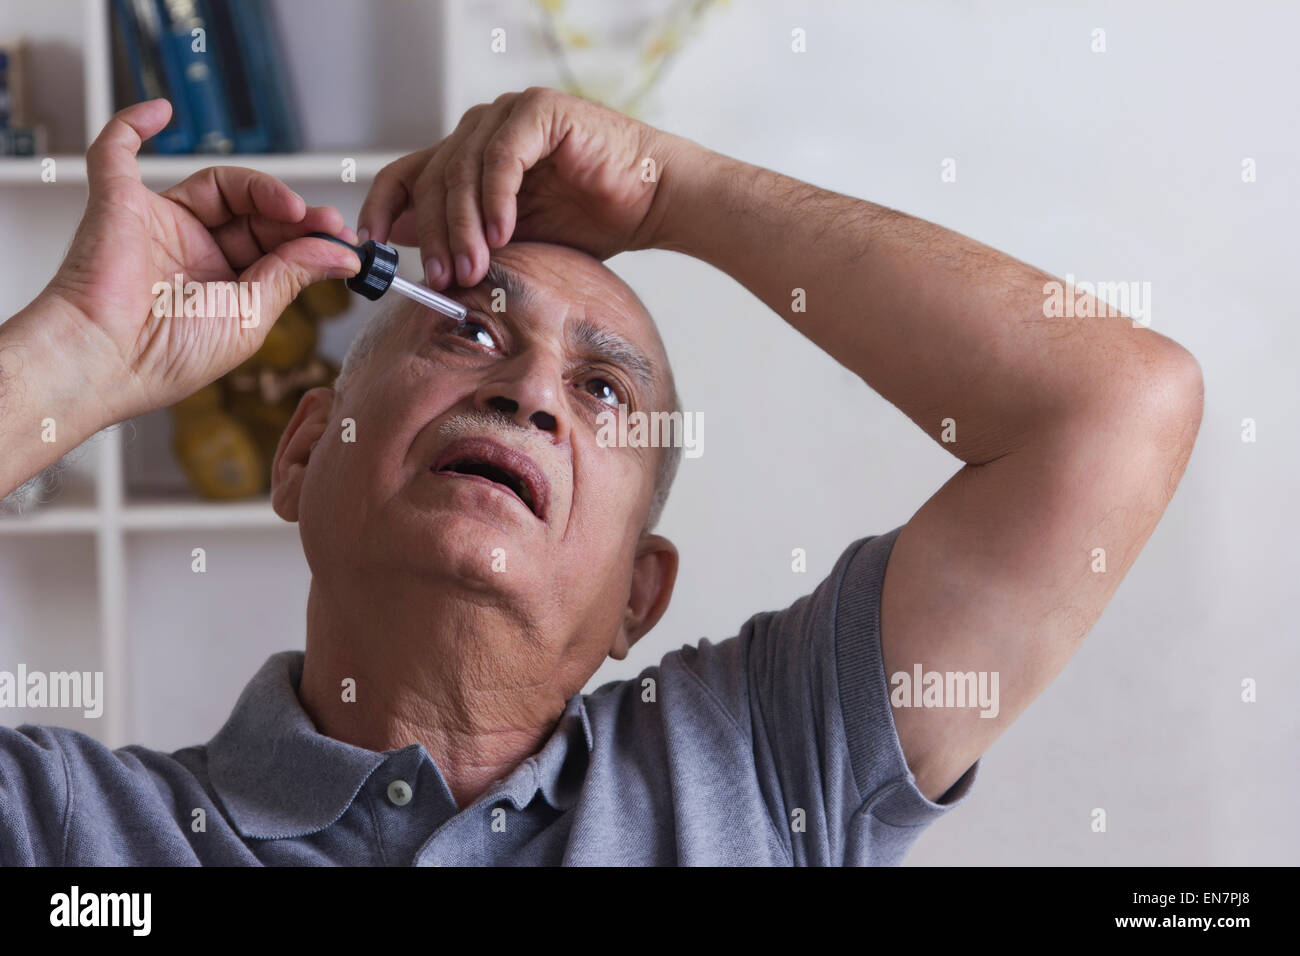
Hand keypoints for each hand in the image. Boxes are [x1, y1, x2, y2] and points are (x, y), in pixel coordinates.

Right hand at [36, 99, 359, 421]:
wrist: (108, 360)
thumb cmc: (170, 355)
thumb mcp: (252, 315)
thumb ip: (293, 275)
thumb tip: (343, 252)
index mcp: (223, 286)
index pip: (275, 246)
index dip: (309, 239)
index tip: (344, 240)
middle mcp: (193, 253)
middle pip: (254, 214)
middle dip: (294, 218)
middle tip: (327, 223)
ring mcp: (157, 226)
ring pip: (218, 185)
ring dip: (261, 187)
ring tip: (291, 207)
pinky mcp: (117, 204)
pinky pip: (117, 153)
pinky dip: (135, 126)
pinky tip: (162, 111)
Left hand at [357, 87, 698, 288]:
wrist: (651, 203)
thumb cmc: (590, 222)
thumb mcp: (512, 240)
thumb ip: (464, 236)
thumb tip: (404, 244)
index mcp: (469, 155)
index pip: (407, 174)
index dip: (382, 208)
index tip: (371, 247)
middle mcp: (482, 128)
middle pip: (432, 178)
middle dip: (434, 235)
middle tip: (444, 279)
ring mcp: (508, 115)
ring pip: (461, 170)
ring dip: (463, 225)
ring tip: (473, 267)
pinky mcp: (539, 112)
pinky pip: (501, 158)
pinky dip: (496, 200)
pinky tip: (503, 235)